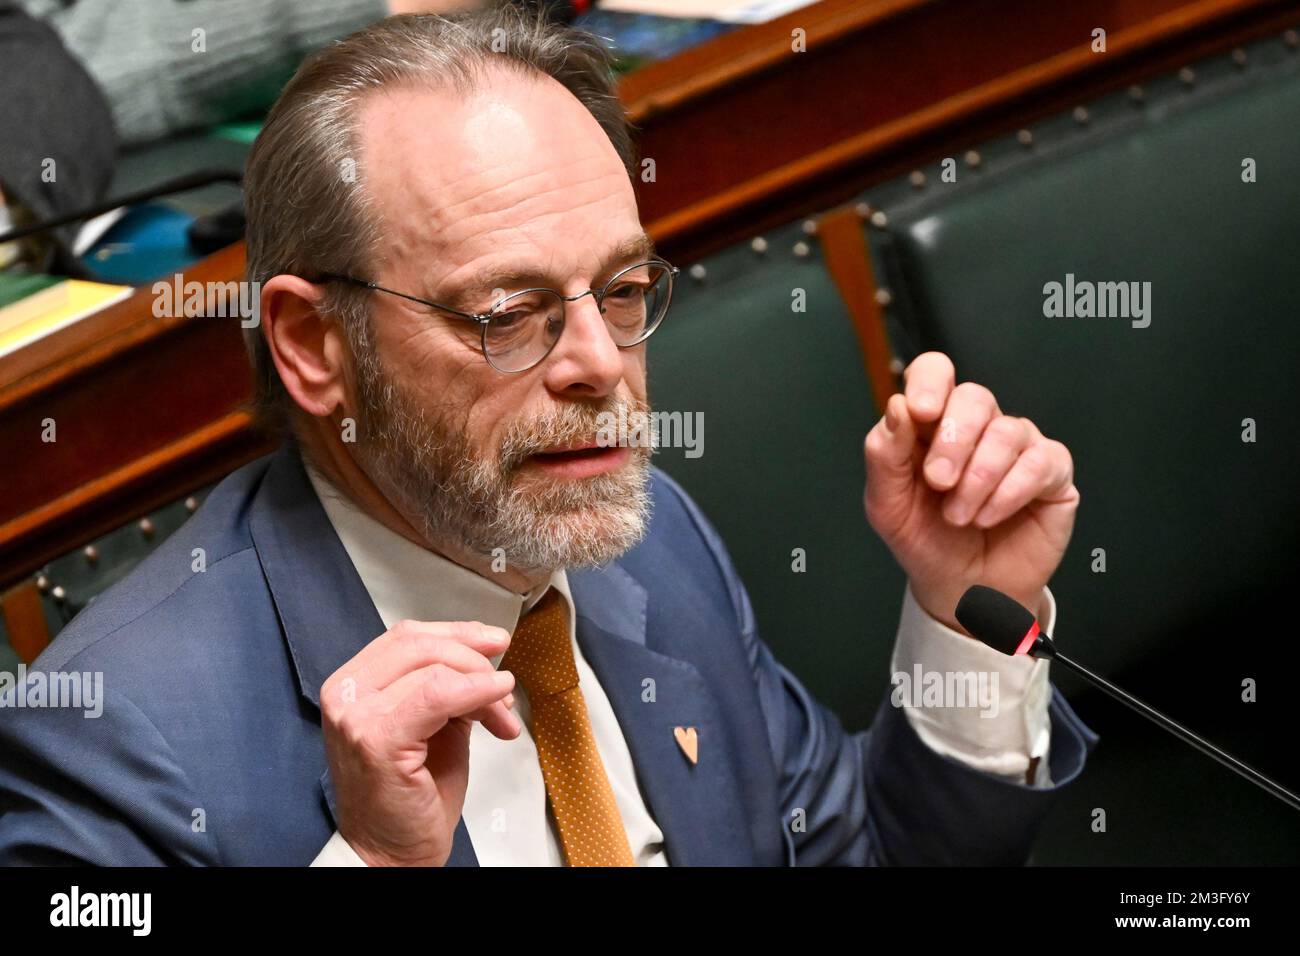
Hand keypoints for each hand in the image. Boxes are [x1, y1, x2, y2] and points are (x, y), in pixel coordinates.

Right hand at [320, 620, 518, 865]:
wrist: (389, 855)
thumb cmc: (410, 798)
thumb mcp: (432, 726)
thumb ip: (447, 688)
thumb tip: (486, 659)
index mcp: (352, 684)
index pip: (407, 636)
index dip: (457, 633)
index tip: (494, 642)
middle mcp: (345, 694)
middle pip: (420, 644)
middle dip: (473, 658)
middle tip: (504, 686)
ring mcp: (356, 716)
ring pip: (434, 668)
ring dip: (482, 684)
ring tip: (502, 715)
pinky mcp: (376, 739)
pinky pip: (439, 696)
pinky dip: (477, 692)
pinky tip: (499, 702)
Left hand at [863, 352, 1079, 631]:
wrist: (961, 591)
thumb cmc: (926, 543)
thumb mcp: (888, 506)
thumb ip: (885, 456)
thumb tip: (896, 407)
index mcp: (933, 425)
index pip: (935, 372)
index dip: (930, 382)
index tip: (921, 412)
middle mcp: (977, 428)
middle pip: (975, 397)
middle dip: (953, 441)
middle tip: (938, 482)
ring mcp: (1017, 447)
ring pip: (1007, 431)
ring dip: (978, 478)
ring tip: (960, 516)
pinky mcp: (1051, 474)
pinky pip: (1040, 462)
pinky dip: (1008, 492)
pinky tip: (989, 516)